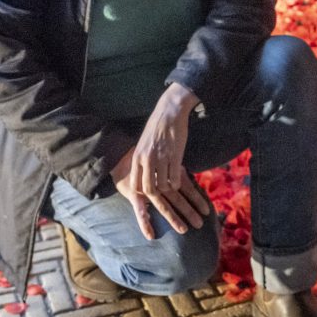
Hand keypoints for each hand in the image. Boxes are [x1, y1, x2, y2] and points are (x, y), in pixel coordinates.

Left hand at [111, 83, 210, 239]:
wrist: (169, 112)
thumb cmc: (157, 127)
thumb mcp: (144, 143)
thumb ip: (142, 159)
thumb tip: (143, 173)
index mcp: (138, 157)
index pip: (136, 184)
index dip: (141, 195)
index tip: (147, 201)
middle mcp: (147, 160)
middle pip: (149, 189)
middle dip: (157, 200)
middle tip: (164, 204)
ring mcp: (161, 158)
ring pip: (163, 185)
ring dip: (169, 193)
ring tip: (175, 197)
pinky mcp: (174, 155)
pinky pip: (175, 177)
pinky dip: (176, 184)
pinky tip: (179, 186)